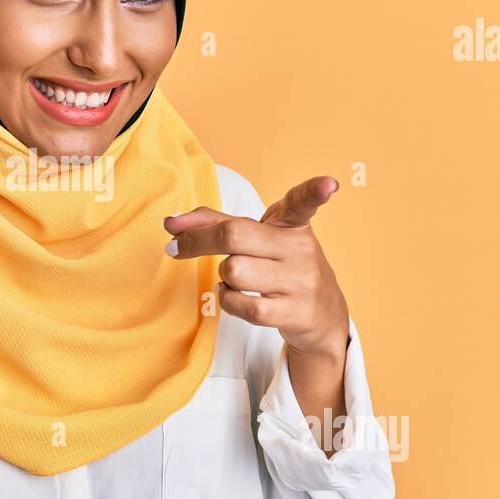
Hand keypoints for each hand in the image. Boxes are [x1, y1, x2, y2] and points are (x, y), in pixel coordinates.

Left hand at [164, 176, 349, 358]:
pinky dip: (228, 301)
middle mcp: (301, 248)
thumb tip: (170, 223)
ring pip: (234, 271)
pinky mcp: (295, 312)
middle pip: (235, 235)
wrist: (321, 314)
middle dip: (198, 241)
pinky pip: (244, 306)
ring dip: (221, 277)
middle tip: (177, 247)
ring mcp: (301, 281)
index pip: (302, 203)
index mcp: (293, 223)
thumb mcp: (257, 237)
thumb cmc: (279, 266)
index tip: (329, 184)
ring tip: (233, 278)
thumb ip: (214, 223)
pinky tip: (233, 296)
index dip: (315, 191)